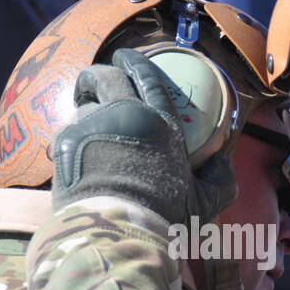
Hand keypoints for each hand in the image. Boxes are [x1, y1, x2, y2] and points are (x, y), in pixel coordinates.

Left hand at [51, 49, 236, 225]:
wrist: (116, 232)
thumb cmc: (163, 218)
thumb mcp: (204, 202)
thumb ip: (220, 180)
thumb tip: (223, 161)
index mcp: (160, 122)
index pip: (146, 76)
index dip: (135, 61)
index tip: (126, 57)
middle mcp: (124, 114)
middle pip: (105, 75)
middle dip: (98, 74)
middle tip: (96, 84)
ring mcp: (91, 126)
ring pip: (83, 105)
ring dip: (84, 110)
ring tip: (87, 126)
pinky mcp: (66, 144)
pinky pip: (65, 132)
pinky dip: (71, 139)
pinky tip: (76, 155)